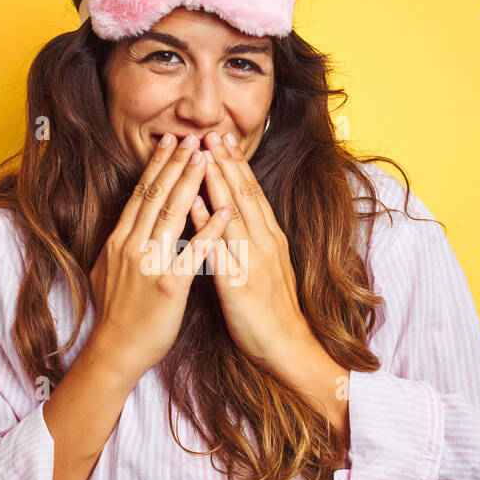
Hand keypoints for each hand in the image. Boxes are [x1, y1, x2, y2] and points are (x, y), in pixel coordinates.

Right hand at [87, 133, 231, 383]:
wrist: (116, 350)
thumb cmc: (116, 314)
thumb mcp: (107, 271)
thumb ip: (120, 245)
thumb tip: (124, 224)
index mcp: (119, 241)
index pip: (140, 194)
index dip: (157, 165)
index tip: (171, 142)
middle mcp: (132, 247)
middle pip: (156, 196)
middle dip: (176, 164)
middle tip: (193, 138)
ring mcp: (150, 265)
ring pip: (172, 215)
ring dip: (191, 183)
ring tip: (207, 159)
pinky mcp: (169, 286)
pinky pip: (193, 252)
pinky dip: (209, 229)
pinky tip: (223, 210)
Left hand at [187, 131, 310, 374]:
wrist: (286, 346)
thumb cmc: (272, 313)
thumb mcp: (268, 269)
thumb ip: (254, 244)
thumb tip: (236, 222)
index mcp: (271, 239)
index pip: (253, 194)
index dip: (238, 166)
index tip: (223, 141)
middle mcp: (264, 243)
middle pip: (244, 194)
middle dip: (226, 162)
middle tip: (210, 133)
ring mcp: (253, 260)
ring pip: (233, 212)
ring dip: (216, 182)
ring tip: (200, 155)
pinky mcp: (239, 281)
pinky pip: (219, 246)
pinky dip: (206, 222)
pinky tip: (193, 204)